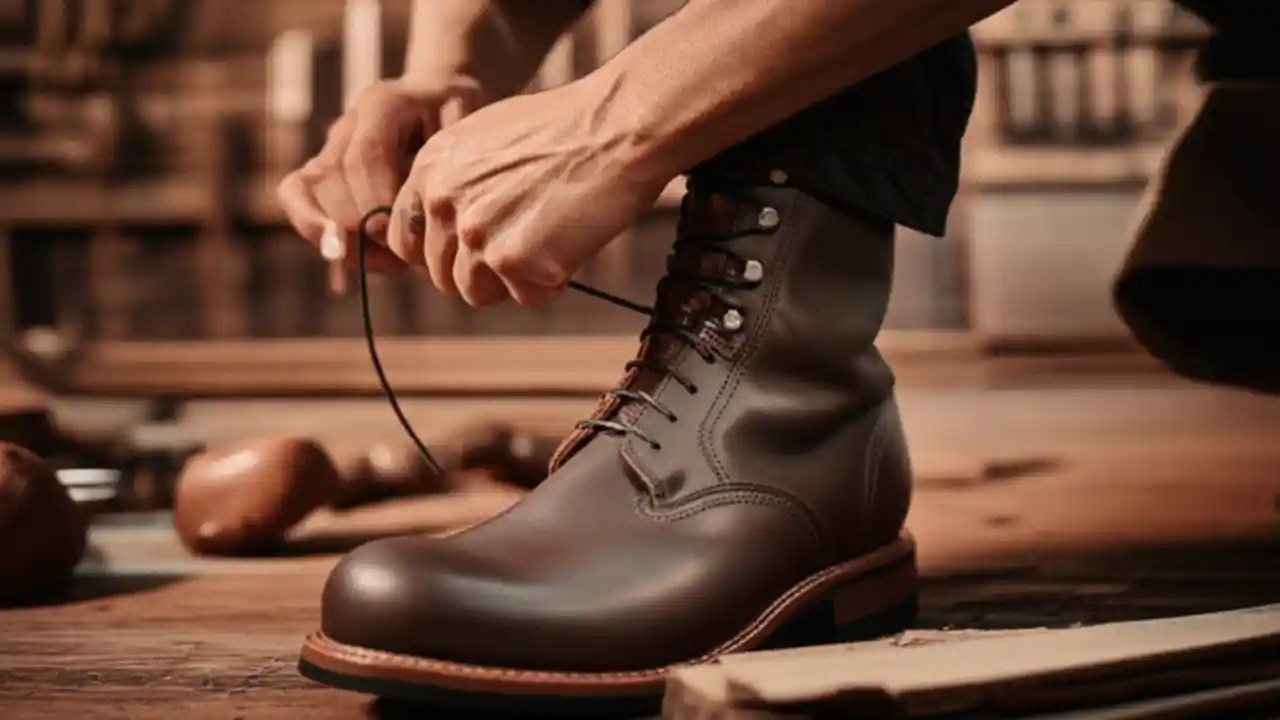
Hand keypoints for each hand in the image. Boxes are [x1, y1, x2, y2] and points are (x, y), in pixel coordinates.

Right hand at [277, 76, 488, 270]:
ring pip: (311, 189)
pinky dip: (311, 227)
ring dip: (342, 233)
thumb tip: (412, 215)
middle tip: (400, 255)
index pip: (367, 156)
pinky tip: (339, 256)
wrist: (440, 107)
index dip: (378, 200)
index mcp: (385, 104)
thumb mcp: (467, 131)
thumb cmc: (460, 124)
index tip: (401, 234)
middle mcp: (350, 122)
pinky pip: (294, 194)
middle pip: (333, 176)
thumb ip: (443, 163)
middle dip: (361, 224)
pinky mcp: (319, 166)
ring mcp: (330, 144)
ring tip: (388, 260)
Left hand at [384, 79, 668, 306]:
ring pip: (478, 293)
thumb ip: (458, 184)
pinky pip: (527, 297)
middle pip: (443, 274)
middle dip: (484, 270)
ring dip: (515, 280)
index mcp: (430, 168)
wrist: (617, 126)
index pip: (406, 240)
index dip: (443, 253)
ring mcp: (474, 234)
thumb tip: (450, 227)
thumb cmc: (568, 129)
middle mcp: (443, 201)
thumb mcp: (487, 140)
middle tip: (529, 241)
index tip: (476, 250)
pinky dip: (553, 282)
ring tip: (551, 239)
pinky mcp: (512, 261)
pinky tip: (572, 241)